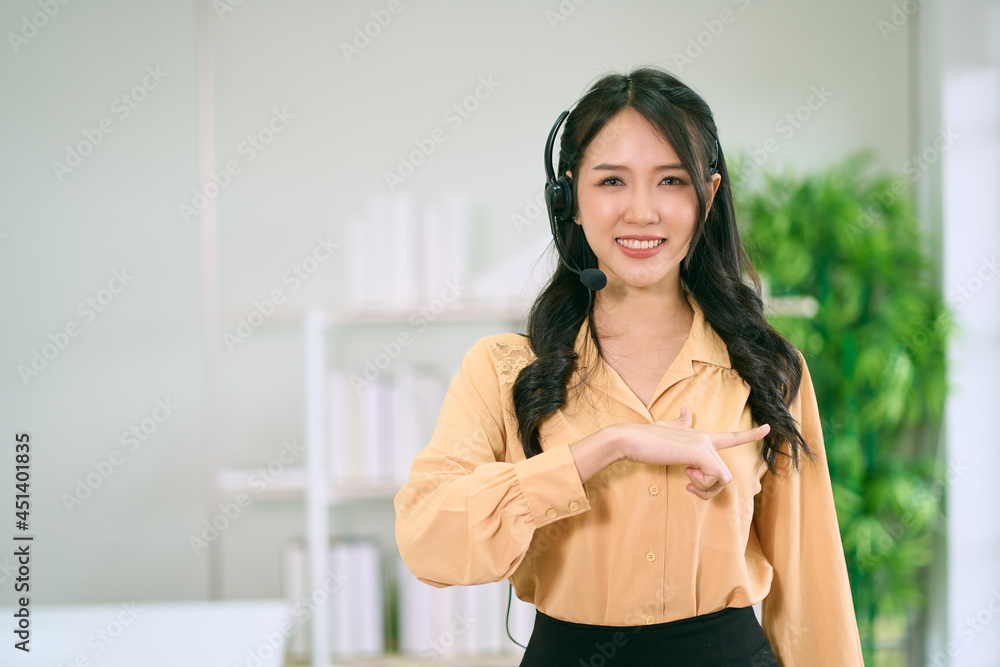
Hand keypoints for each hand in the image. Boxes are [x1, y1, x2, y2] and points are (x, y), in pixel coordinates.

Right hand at [617, 407, 769, 499]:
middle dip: (709, 489)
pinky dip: (701, 486)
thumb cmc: (646, 439)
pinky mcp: (700, 454)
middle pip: (725, 474)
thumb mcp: (667, 429)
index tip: (768, 428)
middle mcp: (707, 439)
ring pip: (723, 479)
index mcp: (701, 436)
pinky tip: (686, 477)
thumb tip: (685, 410)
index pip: (732, 436)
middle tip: (687, 484)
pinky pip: (715, 479)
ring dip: (704, 488)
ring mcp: (705, 446)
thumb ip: (680, 423)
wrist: (632, 440)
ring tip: (686, 478)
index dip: (751, 434)